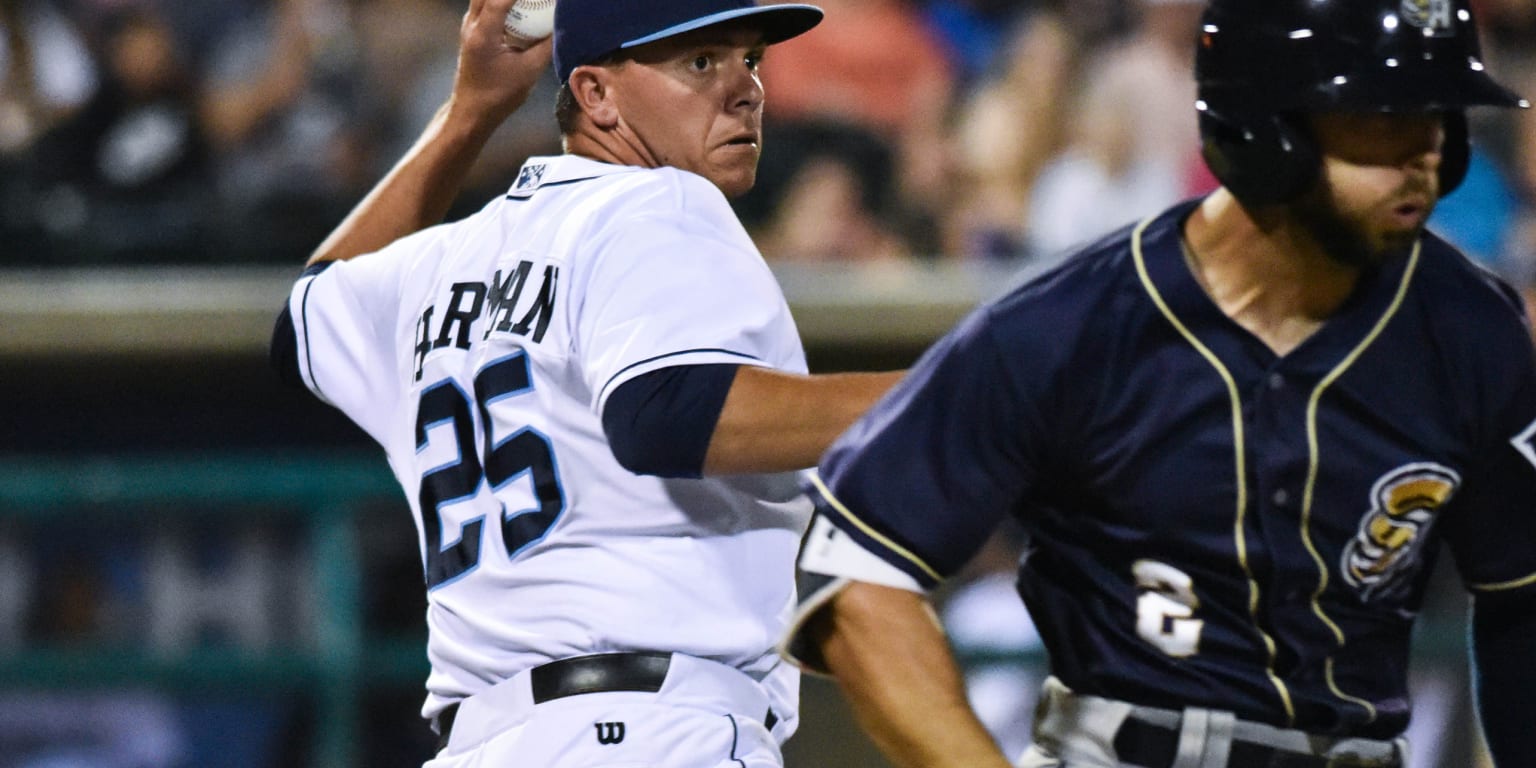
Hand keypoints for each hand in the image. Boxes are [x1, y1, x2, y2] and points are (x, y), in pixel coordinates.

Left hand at [449, 0, 553, 128]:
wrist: (472, 110)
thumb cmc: (500, 95)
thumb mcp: (530, 71)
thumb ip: (547, 45)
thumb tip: (562, 24)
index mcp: (484, 34)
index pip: (500, 0)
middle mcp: (472, 23)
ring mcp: (469, 24)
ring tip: (529, 3)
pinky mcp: (473, 29)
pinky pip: (486, 3)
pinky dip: (502, 1)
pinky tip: (520, 7)